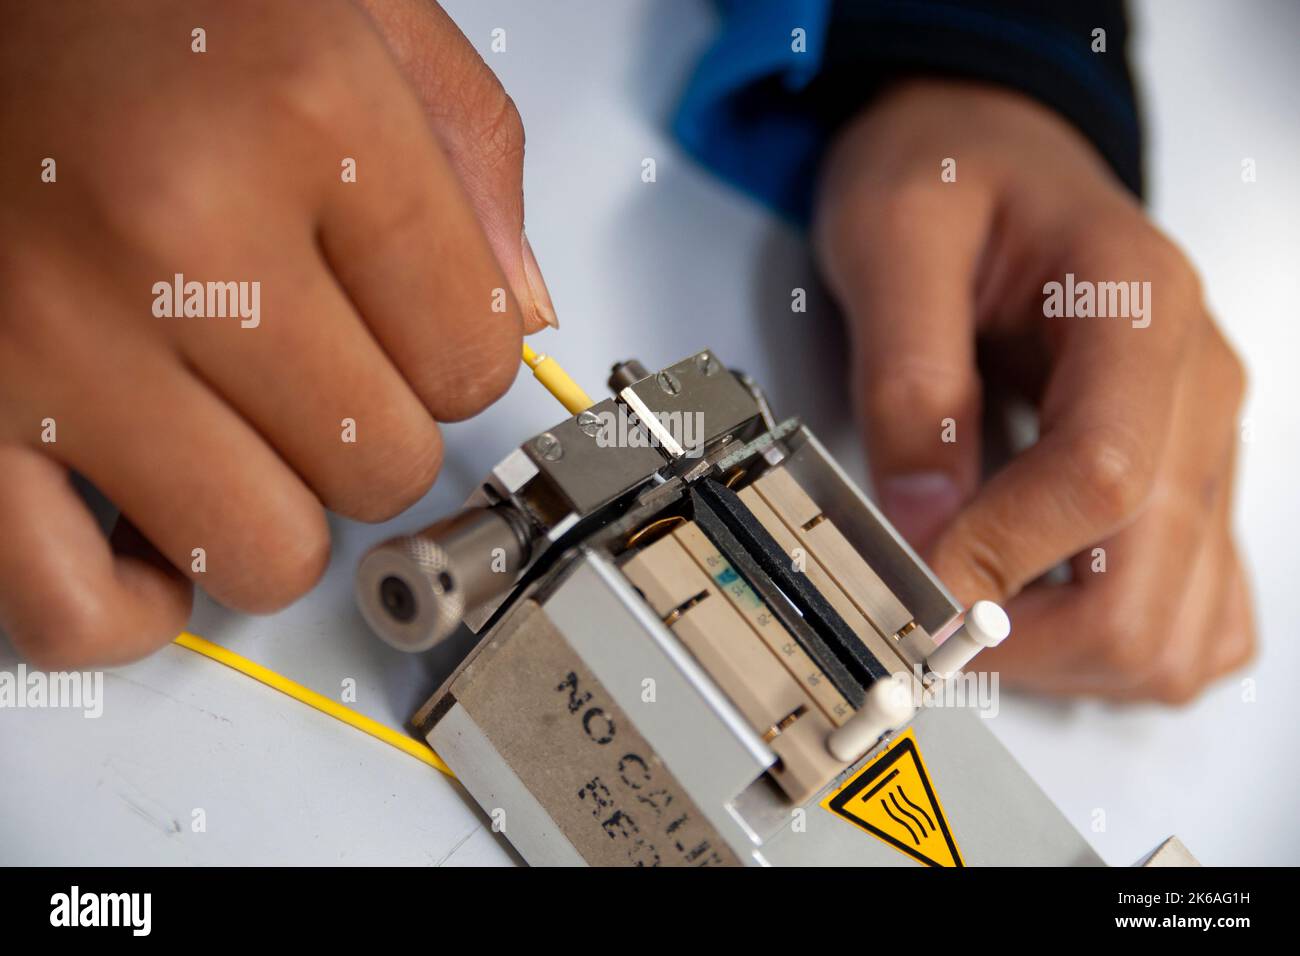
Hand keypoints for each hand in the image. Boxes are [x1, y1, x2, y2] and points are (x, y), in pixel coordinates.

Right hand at [0, 0, 551, 666]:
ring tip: (241, 428)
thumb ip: (472, 158)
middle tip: (323, 358)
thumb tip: (524, 316)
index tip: (414, 320)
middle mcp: (179, 234)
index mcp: (308, 116)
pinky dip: (137, 609)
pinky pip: (71, 611)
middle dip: (377, 428)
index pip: (474, 358)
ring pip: (265, 554)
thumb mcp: (360, 9)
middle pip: (382, 468)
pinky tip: (161, 535)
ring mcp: (55, 339)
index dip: (458, 354)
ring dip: (280, 511)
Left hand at [814, 79, 1253, 702]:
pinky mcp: (1186, 485)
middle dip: (1026, 636)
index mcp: (1137, 308)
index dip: (999, 556)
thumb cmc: (953, 179)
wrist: (996, 157)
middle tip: (924, 624)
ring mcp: (1200, 445)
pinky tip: (1038, 614)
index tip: (912, 584)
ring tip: (972, 619)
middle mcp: (1193, 386)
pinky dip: (1116, 649)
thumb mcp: (895, 241)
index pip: (1102, 477)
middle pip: (1149, 582)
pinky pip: (1196, 615)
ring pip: (1179, 627)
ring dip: (1067, 659)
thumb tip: (918, 518)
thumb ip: (909, 378)